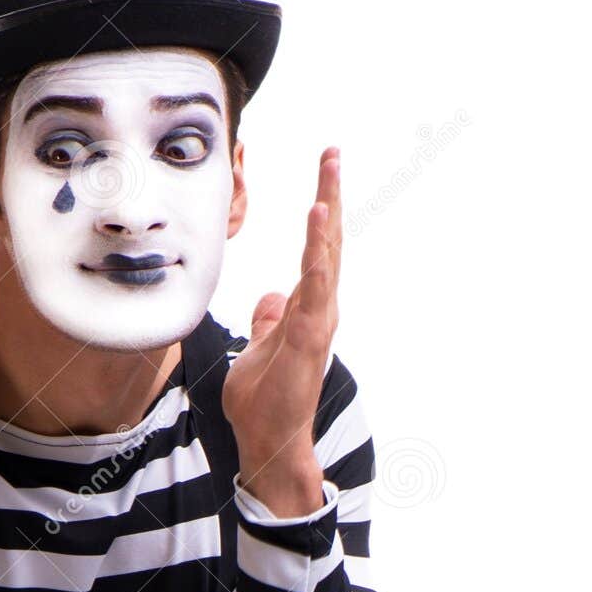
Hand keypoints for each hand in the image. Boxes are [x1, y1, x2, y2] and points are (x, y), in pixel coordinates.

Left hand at [220, 146, 340, 516]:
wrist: (268, 440)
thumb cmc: (265, 400)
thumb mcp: (258, 348)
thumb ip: (269, 321)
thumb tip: (272, 298)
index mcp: (308, 307)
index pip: (318, 249)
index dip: (321, 210)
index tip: (323, 171)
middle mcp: (320, 309)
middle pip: (329, 242)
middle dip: (331, 195)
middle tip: (332, 151)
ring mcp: (318, 321)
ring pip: (326, 257)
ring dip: (327, 214)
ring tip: (328, 174)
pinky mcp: (308, 336)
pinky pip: (314, 285)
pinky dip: (317, 251)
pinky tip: (317, 220)